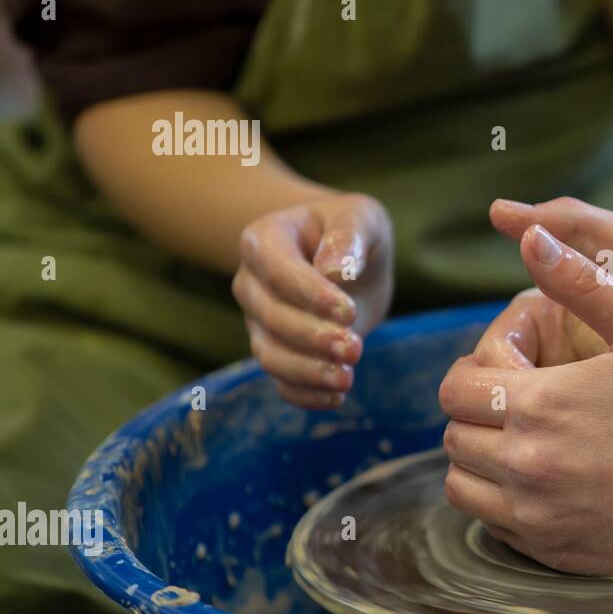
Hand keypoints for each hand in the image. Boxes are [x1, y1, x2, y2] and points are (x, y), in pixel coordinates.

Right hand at [232, 192, 393, 408]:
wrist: (348, 261)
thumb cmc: (351, 232)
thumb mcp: (360, 217)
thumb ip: (350, 234)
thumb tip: (336, 272)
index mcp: (264, 241)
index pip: (276, 269)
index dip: (308, 294)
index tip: (347, 312)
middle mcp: (252, 283)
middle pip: (270, 317)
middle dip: (312, 338)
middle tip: (354, 349)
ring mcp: (259, 322)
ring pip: (270, 355)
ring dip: (307, 371)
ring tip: (346, 378)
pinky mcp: (278, 352)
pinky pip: (281, 381)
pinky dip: (304, 394)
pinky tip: (337, 396)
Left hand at [438, 223, 612, 576]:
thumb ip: (581, 280)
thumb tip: (528, 235)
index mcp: (541, 405)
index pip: (456, 388)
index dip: (480, 368)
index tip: (522, 364)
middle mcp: (528, 467)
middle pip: (455, 437)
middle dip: (479, 412)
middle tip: (527, 400)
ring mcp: (541, 518)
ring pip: (464, 489)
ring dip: (481, 461)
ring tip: (530, 441)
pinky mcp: (560, 554)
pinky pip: (498, 528)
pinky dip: (505, 503)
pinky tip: (550, 481)